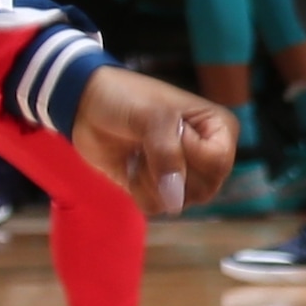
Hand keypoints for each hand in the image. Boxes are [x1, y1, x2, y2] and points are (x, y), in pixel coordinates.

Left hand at [70, 67, 233, 215]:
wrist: (86, 104)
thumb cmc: (126, 98)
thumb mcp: (152, 116)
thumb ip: (167, 154)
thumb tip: (174, 197)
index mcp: (219, 130)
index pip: (218, 163)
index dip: (190, 154)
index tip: (169, 132)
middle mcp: (207, 155)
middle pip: (204, 188)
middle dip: (169, 173)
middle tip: (149, 146)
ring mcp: (182, 174)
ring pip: (179, 202)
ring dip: (150, 181)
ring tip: (139, 154)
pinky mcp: (156, 188)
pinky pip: (156, 207)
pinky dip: (138, 191)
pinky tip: (131, 167)